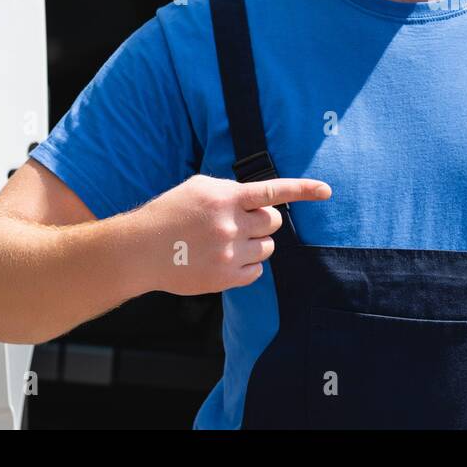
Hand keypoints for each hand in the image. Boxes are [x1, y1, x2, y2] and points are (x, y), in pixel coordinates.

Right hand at [134, 174, 330, 295]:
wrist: (139, 250)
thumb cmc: (168, 214)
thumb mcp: (198, 188)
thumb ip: (230, 190)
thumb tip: (257, 199)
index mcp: (225, 198)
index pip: (272, 191)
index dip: (303, 189)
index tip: (327, 191)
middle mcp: (230, 225)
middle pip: (274, 222)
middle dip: (264, 221)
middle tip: (242, 223)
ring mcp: (229, 253)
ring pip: (267, 247)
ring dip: (255, 243)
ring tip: (228, 242)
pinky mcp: (224, 278)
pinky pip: (257, 271)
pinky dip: (248, 265)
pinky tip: (225, 259)